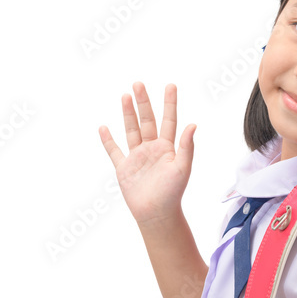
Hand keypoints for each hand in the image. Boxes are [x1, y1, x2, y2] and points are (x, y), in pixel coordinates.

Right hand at [98, 82, 195, 225]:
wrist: (156, 214)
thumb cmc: (173, 193)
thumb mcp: (182, 168)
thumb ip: (186, 146)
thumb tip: (193, 124)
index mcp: (168, 147)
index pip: (169, 120)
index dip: (169, 103)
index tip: (170, 85)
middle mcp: (152, 149)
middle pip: (147, 120)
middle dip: (143, 102)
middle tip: (138, 84)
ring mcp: (137, 157)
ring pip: (131, 130)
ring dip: (128, 114)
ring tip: (125, 96)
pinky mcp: (124, 168)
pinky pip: (114, 151)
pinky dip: (108, 140)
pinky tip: (103, 127)